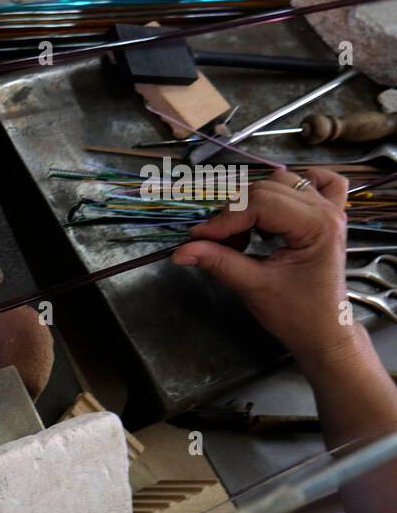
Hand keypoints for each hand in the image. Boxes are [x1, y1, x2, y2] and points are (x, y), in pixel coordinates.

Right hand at [172, 168, 359, 370]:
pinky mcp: (329, 214)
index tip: (197, 239)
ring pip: (283, 181)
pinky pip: (318, 182)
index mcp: (317, 226)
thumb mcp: (253, 287)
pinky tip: (278, 206)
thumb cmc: (295, 313)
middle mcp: (327, 210)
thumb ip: (218, 262)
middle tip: (218, 244)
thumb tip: (181, 251)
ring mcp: (331, 209)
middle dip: (234, 213)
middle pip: (267, 189)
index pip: (260, 204)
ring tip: (245, 234)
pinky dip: (295, 186)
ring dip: (255, 202)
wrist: (323, 331)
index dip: (225, 219)